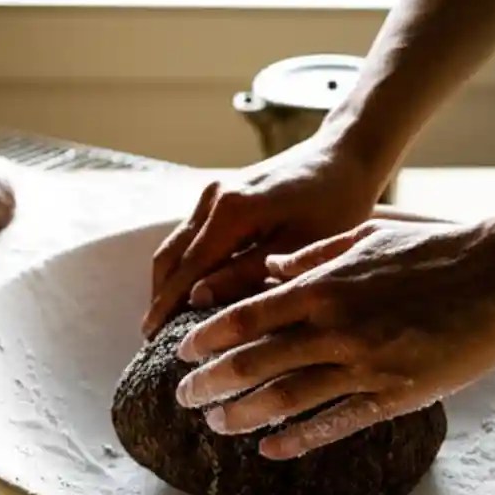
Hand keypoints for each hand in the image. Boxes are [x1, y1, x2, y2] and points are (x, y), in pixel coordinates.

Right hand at [142, 133, 383, 337]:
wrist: (343, 156)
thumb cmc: (334, 205)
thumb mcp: (296, 248)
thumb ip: (246, 273)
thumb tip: (197, 298)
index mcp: (231, 212)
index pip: (187, 269)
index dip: (167, 305)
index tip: (151, 338)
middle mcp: (213, 198)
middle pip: (171, 255)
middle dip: (160, 296)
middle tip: (153, 336)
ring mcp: (214, 193)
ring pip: (176, 244)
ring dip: (168, 280)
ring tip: (166, 317)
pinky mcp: (222, 193)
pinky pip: (191, 234)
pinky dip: (183, 263)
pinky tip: (190, 288)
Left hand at [172, 218, 494, 459]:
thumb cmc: (436, 248)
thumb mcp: (367, 237)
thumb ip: (314, 256)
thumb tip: (269, 270)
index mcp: (325, 286)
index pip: (248, 317)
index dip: (207, 340)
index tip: (182, 354)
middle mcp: (337, 327)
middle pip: (254, 364)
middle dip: (210, 384)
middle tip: (184, 398)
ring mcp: (366, 364)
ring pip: (287, 400)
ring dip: (244, 416)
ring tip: (216, 425)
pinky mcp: (397, 393)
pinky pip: (336, 423)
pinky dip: (298, 438)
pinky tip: (271, 448)